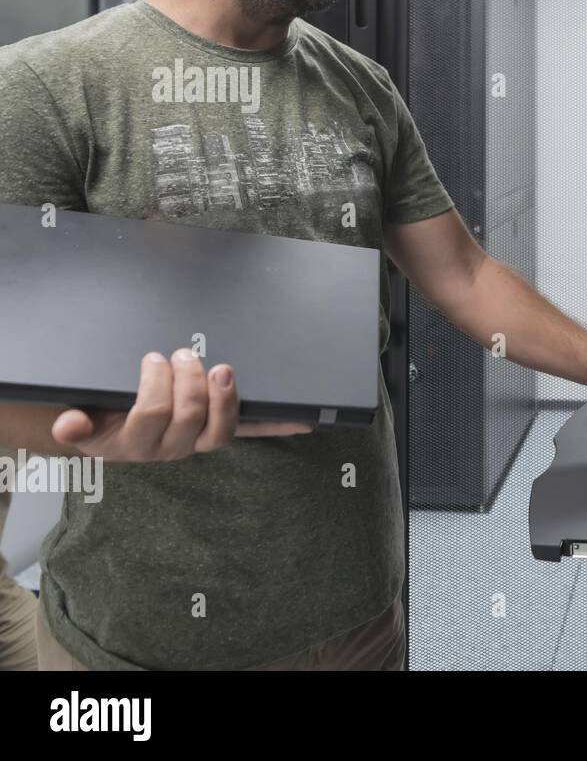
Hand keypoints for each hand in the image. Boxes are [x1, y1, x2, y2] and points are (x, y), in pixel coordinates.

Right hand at [50, 348, 312, 461]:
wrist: (104, 429)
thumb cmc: (95, 414)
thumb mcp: (78, 417)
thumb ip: (75, 423)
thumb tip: (67, 425)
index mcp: (131, 443)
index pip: (151, 416)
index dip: (157, 386)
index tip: (154, 357)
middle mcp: (169, 448)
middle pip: (190, 418)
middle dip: (190, 381)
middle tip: (184, 353)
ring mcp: (197, 442)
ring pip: (221, 431)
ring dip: (226, 397)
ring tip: (222, 369)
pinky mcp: (218, 433)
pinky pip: (251, 434)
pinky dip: (277, 427)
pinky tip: (304, 422)